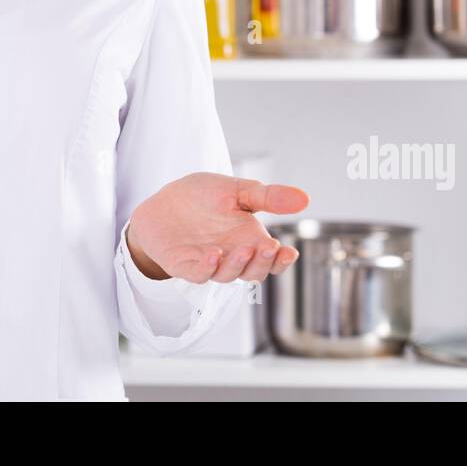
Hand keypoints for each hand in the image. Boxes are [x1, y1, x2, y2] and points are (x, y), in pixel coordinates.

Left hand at [126, 173, 309, 284]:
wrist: (162, 201)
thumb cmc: (201, 197)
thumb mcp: (237, 190)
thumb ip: (268, 196)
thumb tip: (304, 198)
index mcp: (248, 240)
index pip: (271, 259)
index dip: (282, 261)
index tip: (290, 252)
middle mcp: (231, 256)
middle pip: (253, 271)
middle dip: (263, 263)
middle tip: (269, 247)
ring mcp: (207, 263)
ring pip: (227, 275)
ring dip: (237, 265)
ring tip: (244, 249)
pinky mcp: (183, 265)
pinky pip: (198, 274)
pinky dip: (207, 268)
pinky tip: (214, 255)